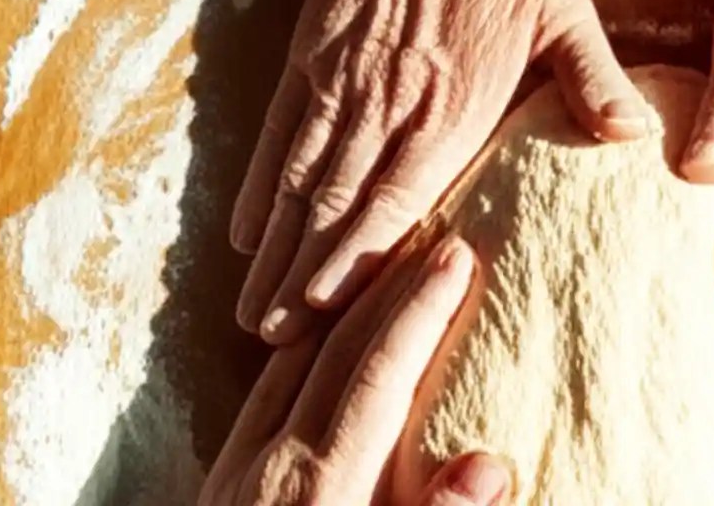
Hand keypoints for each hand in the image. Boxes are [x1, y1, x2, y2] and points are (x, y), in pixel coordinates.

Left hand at [200, 236, 511, 505]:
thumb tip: (489, 464)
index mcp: (325, 487)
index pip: (380, 372)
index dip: (421, 309)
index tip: (458, 254)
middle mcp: (277, 462)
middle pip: (338, 347)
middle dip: (393, 284)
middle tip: (438, 233)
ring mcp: (241, 465)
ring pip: (295, 355)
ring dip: (347, 303)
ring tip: (394, 262)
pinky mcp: (224, 475)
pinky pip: (266, 386)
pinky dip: (306, 342)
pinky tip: (330, 323)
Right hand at [229, 0, 652, 343]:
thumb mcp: (569, 13)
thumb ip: (595, 80)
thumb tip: (639, 134)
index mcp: (452, 108)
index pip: (396, 201)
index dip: (356, 261)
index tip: (324, 314)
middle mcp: (388, 107)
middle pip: (335, 207)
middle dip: (301, 278)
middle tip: (271, 338)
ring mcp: (342, 83)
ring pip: (298, 179)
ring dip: (273, 246)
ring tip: (249, 304)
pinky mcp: (312, 54)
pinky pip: (277, 130)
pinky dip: (256, 182)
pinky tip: (241, 224)